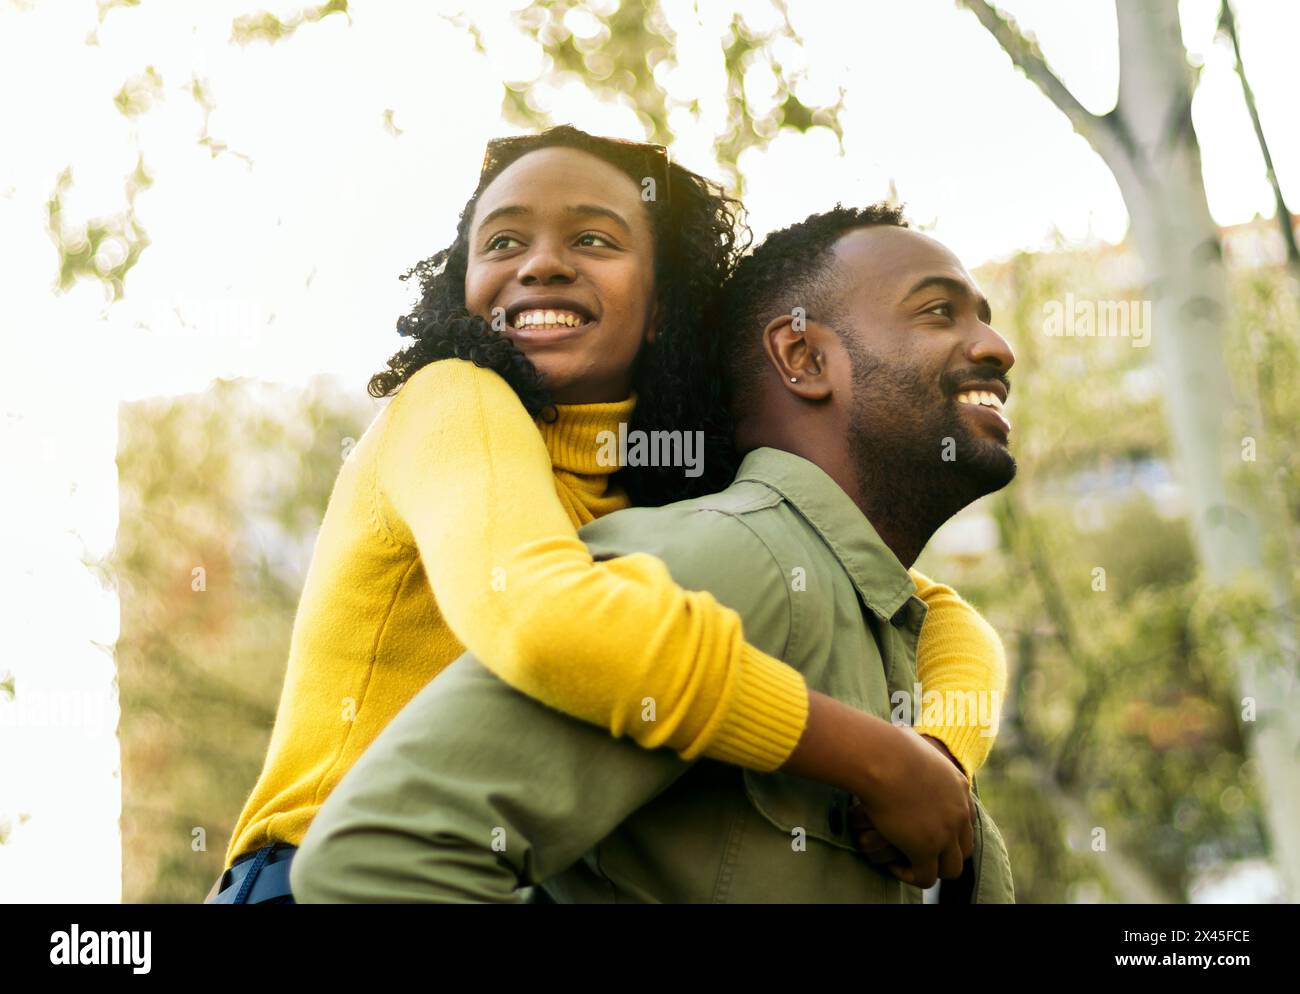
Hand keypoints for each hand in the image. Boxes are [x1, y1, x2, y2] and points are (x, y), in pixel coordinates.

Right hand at [850, 723, 975, 888]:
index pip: (965, 819)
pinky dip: (911, 876)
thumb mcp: (912, 742)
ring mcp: (945, 832)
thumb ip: (914, 746)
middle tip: (918, 851)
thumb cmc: (887, 745)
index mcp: (958, 787)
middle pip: (965, 848)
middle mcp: (959, 812)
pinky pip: (926, 877)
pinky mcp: (926, 848)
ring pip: (952, 869)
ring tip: (907, 863)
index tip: (923, 829)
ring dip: (931, 869)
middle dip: (944, 854)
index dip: (947, 829)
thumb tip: (901, 733)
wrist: (882, 758)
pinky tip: (894, 866)